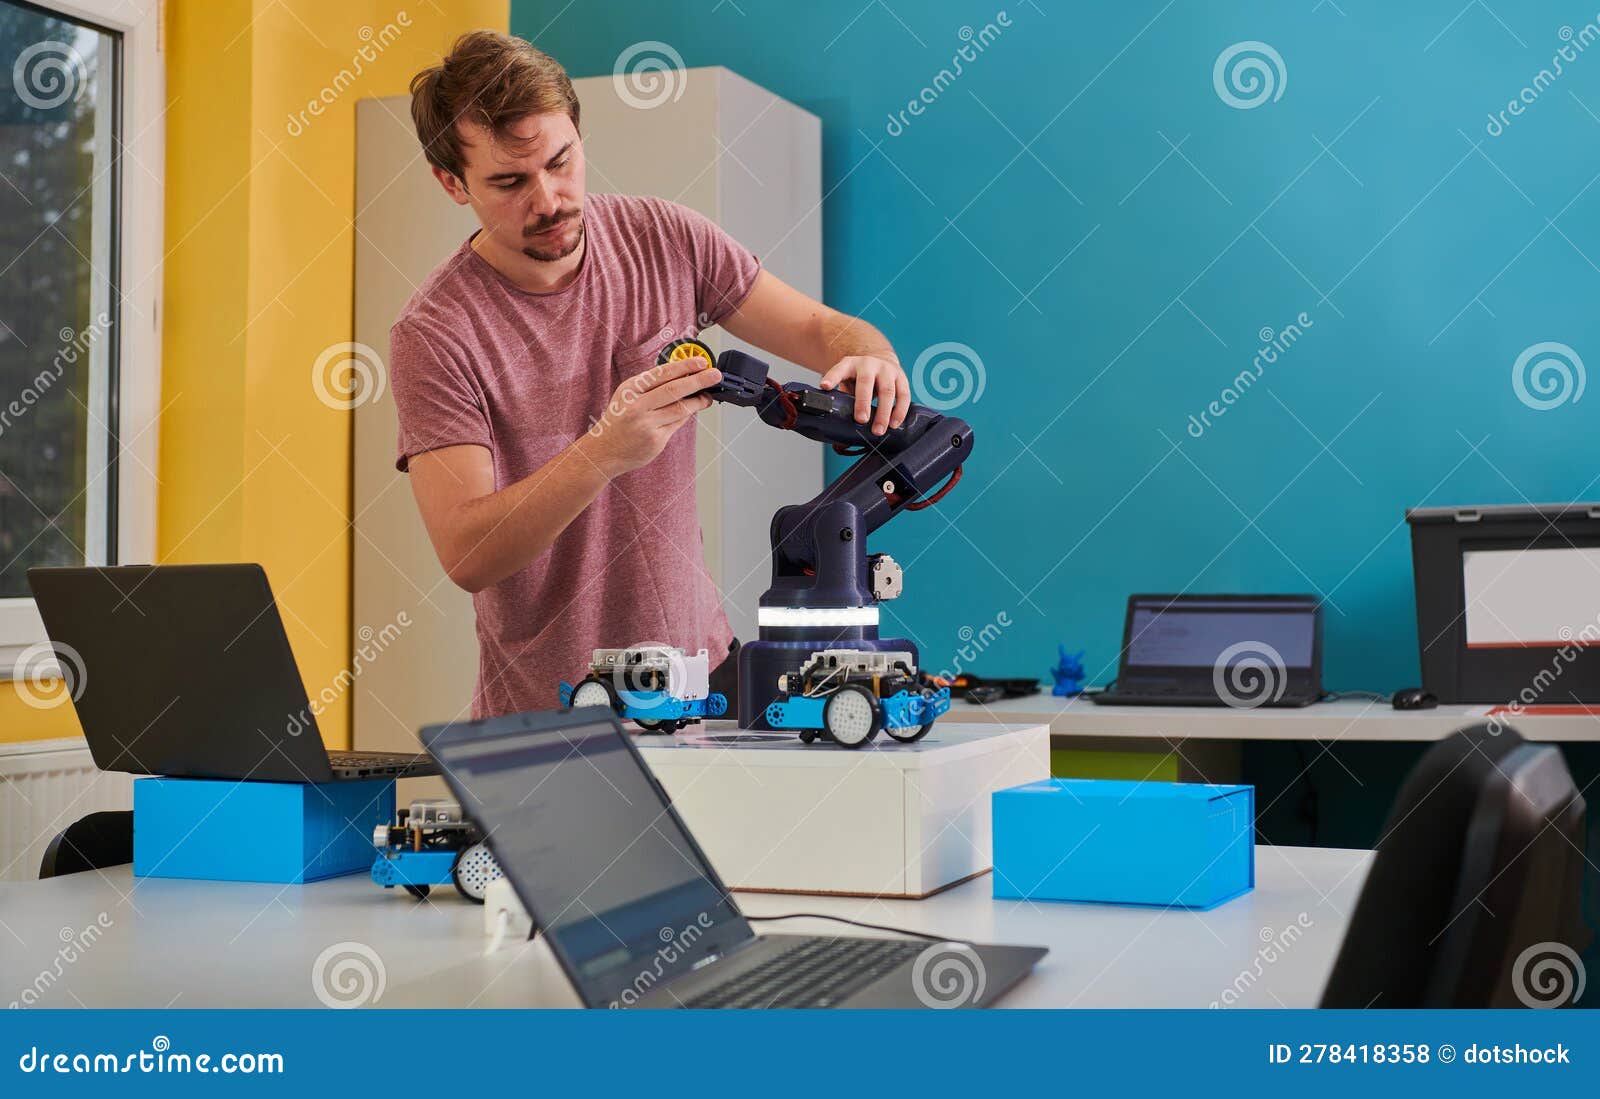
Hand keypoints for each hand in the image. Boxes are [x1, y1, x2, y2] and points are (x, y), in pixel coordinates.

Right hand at [580, 355, 720, 477]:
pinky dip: (686, 416)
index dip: (685, 366)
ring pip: (680, 408)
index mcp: (631, 389)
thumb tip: (683, 375)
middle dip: (699, 380)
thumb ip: (651, 386)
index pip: (662, 374)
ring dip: (698, 401)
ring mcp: (647, 424)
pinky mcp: (656, 440)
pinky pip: (677, 424)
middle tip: (715, 375)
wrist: (604, 451)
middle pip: (675, 390)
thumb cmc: (619, 420)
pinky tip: (691, 410)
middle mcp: (637, 406)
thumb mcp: (627, 396)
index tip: (701, 362)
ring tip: (707, 396)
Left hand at [817, 354, 910, 434]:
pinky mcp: (901, 378)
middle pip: (866, 382)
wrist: (880, 359)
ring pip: (888, 390)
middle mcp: (869, 364)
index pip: (839, 370)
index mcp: (851, 364)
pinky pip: (903, 395)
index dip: (832, 377)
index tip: (825, 386)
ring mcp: (887, 370)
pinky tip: (894, 424)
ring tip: (879, 430)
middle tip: (861, 420)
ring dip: (884, 412)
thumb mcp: (847, 380)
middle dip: (863, 402)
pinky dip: (900, 411)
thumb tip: (840, 435)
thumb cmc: (860, 377)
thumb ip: (842, 399)